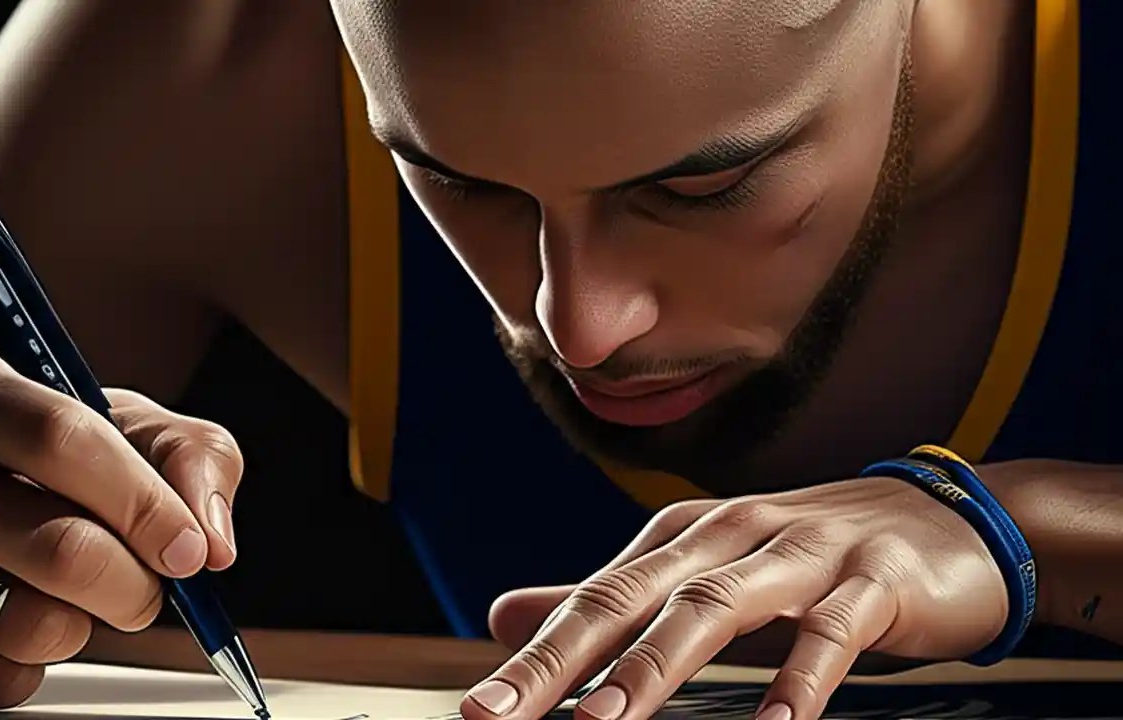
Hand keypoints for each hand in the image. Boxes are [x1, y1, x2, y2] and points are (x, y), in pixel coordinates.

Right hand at [0, 338, 242, 705]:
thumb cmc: (11, 457)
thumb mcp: (94, 417)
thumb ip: (179, 452)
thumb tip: (212, 539)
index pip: (65, 440)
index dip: (148, 504)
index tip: (191, 546)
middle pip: (66, 549)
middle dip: (140, 583)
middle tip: (149, 583)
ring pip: (35, 624)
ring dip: (87, 625)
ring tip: (69, 594)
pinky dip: (30, 663)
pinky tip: (2, 619)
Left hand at [466, 475, 1008, 719]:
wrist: (950, 522)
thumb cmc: (811, 558)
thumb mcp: (704, 574)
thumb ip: (609, 600)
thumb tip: (503, 616)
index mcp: (685, 537)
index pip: (594, 600)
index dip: (534, 655)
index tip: (480, 712)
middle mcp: (731, 535)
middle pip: (632, 598)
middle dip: (562, 660)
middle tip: (503, 717)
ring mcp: (801, 553)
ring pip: (714, 607)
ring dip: (654, 667)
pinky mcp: (871, 581)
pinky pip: (829, 631)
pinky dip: (799, 680)